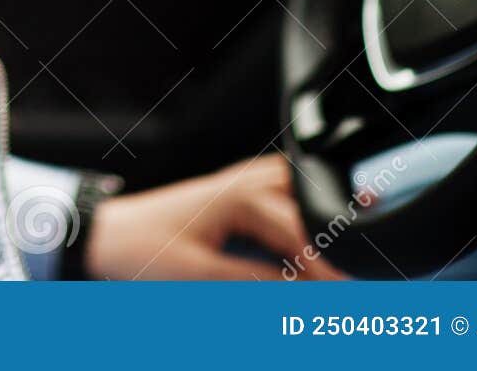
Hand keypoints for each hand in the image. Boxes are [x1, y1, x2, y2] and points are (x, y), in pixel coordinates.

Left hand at [83, 155, 345, 279]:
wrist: (106, 236)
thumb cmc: (143, 251)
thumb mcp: (200, 277)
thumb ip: (257, 283)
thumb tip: (304, 295)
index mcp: (242, 197)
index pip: (302, 235)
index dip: (331, 269)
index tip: (354, 295)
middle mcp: (247, 181)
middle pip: (311, 203)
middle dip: (340, 234)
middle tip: (371, 267)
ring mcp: (241, 183)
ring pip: (300, 192)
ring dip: (324, 217)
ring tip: (358, 241)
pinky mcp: (234, 194)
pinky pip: (281, 195)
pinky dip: (303, 213)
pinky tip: (316, 228)